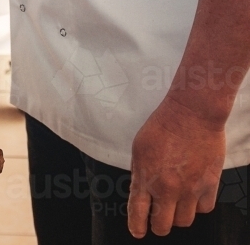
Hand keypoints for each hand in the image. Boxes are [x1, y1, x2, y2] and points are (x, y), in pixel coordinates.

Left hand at [128, 95, 225, 237]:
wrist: (192, 115)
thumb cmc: (162, 126)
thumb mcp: (139, 149)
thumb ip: (139, 174)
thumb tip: (140, 192)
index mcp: (145, 178)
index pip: (138, 213)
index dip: (137, 227)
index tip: (138, 232)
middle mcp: (167, 188)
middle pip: (163, 225)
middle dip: (158, 225)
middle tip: (157, 219)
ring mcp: (190, 189)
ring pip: (184, 221)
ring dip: (178, 216)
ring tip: (175, 205)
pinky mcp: (210, 185)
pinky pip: (204, 209)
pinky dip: (197, 207)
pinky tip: (192, 197)